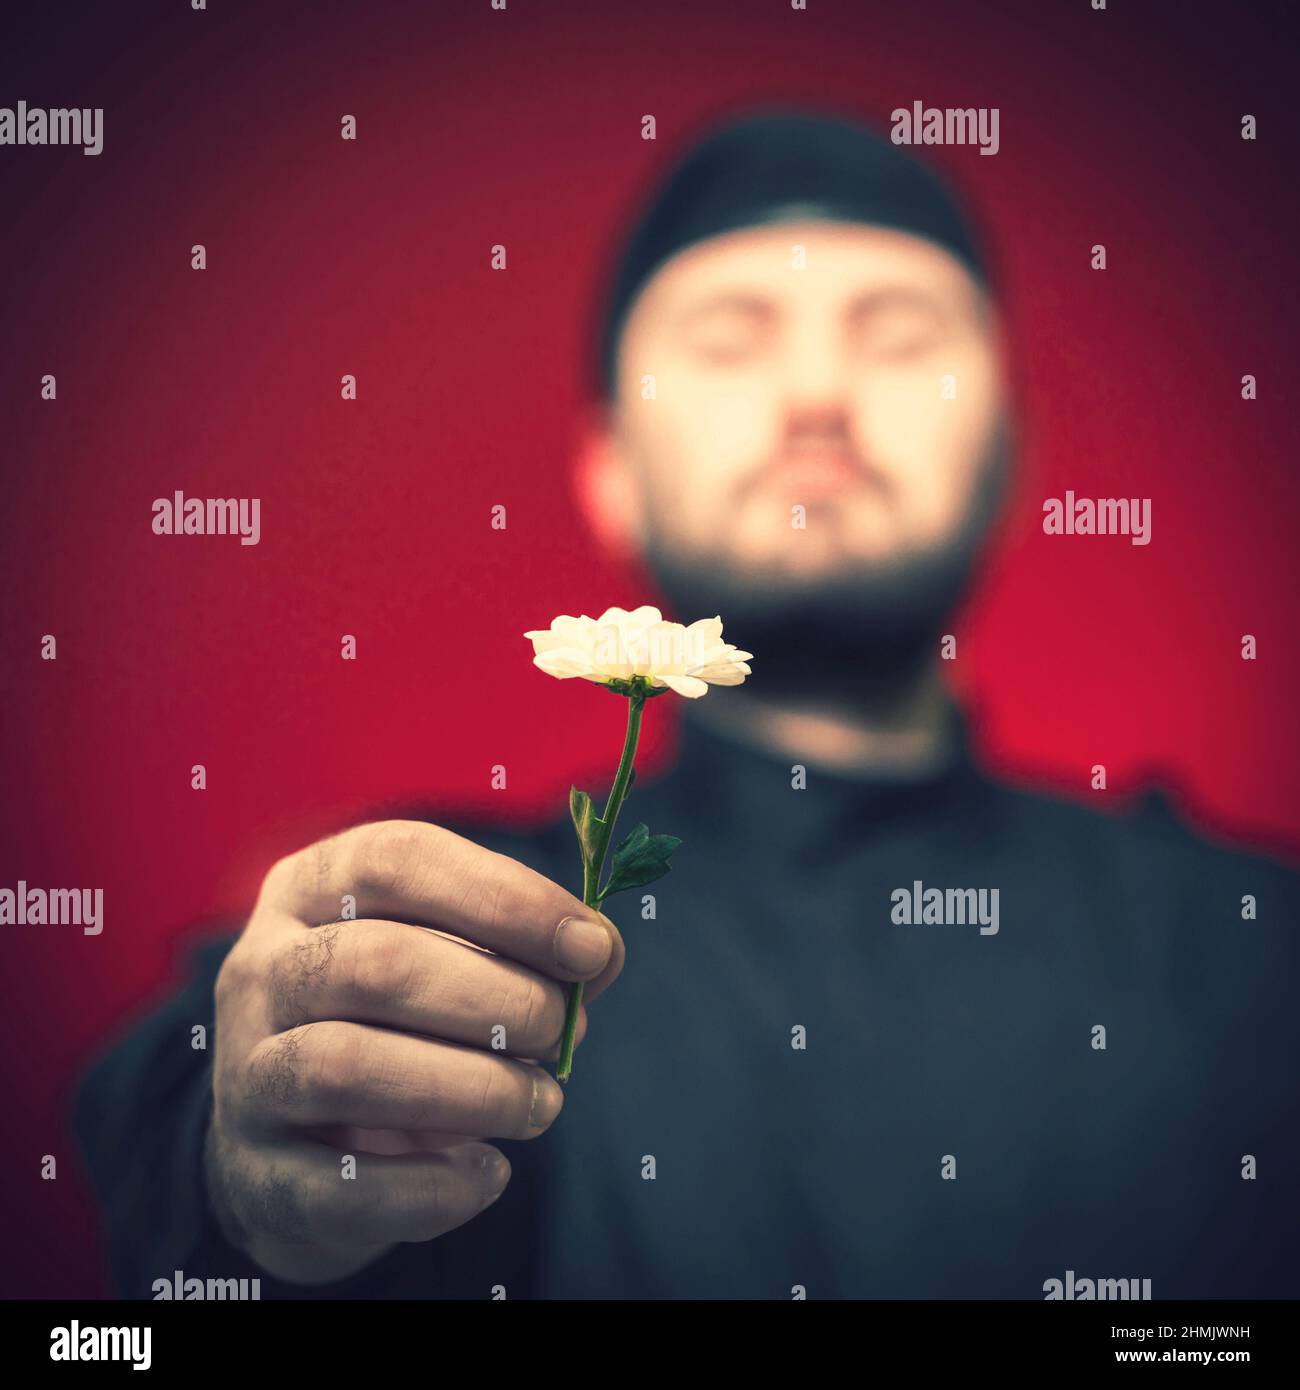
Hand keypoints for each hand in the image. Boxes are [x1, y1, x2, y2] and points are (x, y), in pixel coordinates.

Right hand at [203, 819, 623, 1283]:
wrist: (300, 1140)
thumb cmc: (399, 1018)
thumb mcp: (452, 956)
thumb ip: (526, 948)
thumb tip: (599, 953)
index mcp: (314, 887)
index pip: (400, 862)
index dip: (507, 900)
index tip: (592, 947)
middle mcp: (262, 967)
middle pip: (376, 963)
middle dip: (498, 1000)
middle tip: (565, 1030)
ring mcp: (246, 1072)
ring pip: (348, 1066)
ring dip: (472, 1088)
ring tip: (543, 1103)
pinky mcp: (255, 1174)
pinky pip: (339, 1187)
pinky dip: (431, 1187)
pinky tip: (490, 1173)